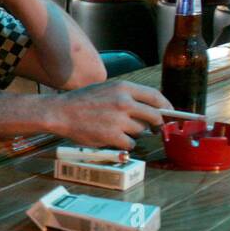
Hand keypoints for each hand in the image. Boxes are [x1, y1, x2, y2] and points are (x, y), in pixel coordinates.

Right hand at [47, 81, 172, 149]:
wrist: (60, 112)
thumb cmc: (81, 101)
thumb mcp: (106, 89)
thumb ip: (127, 96)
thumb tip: (151, 108)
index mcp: (123, 88)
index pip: (155, 96)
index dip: (166, 106)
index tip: (169, 113)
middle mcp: (124, 102)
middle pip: (154, 116)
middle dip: (156, 124)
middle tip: (155, 129)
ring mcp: (118, 120)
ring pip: (141, 131)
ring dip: (134, 133)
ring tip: (118, 129)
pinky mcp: (112, 135)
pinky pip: (130, 143)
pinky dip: (125, 143)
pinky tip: (113, 138)